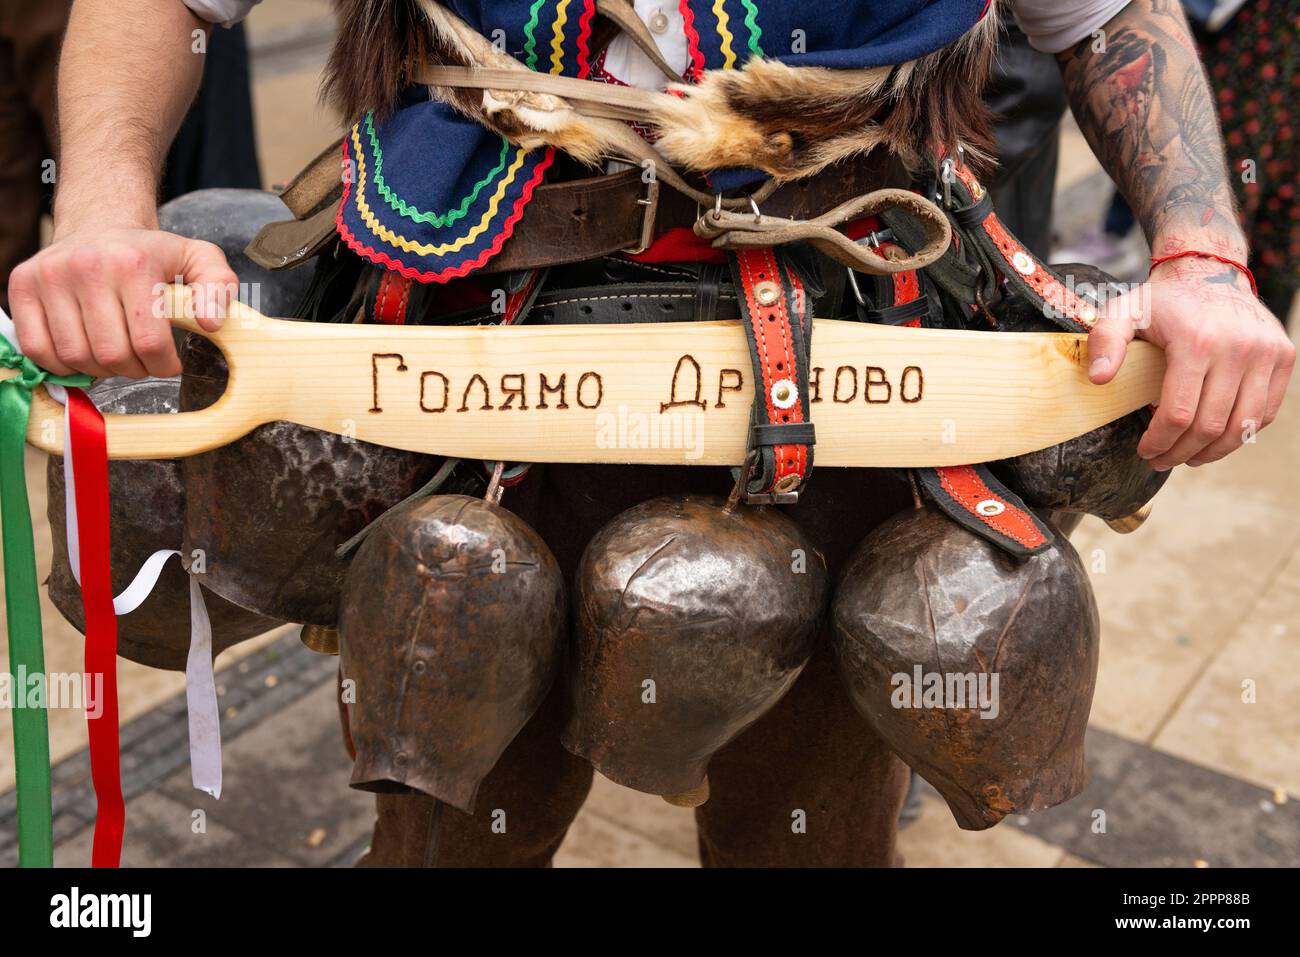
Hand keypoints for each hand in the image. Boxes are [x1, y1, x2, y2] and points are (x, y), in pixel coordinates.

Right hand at [7, 227, 238, 378]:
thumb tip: (211, 323)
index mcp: (132, 264)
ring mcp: (49, 276)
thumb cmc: (151, 252)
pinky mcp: (22, 286)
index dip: (163, 365)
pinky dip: (62, 364)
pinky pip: (38, 349)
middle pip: (111, 355)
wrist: (100, 224)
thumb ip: (219, 286)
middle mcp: (86, 267)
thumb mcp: (198, 258)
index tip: (168, 362)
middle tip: (141, 360)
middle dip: (134, 369)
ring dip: (100, 369)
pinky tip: (84, 353)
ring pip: (76, 357)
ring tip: (115, 354)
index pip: (149, 342)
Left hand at [1086, 255, 1294, 468]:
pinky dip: (1241, 433)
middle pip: (1210, 426)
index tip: (1145, 452)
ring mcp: (1267, 353)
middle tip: (1162, 460)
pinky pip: (1264, 412)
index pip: (1179, 414)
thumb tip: (1100, 379)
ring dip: (1214, 452)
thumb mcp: (1123, 312)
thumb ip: (1105, 342)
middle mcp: (1238, 347)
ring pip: (1243, 426)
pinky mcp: (1284, 356)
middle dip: (1182, 453)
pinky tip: (1216, 438)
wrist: (1210, 271)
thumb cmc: (1162, 301)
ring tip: (1189, 457)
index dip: (1159, 442)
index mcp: (1197, 341)